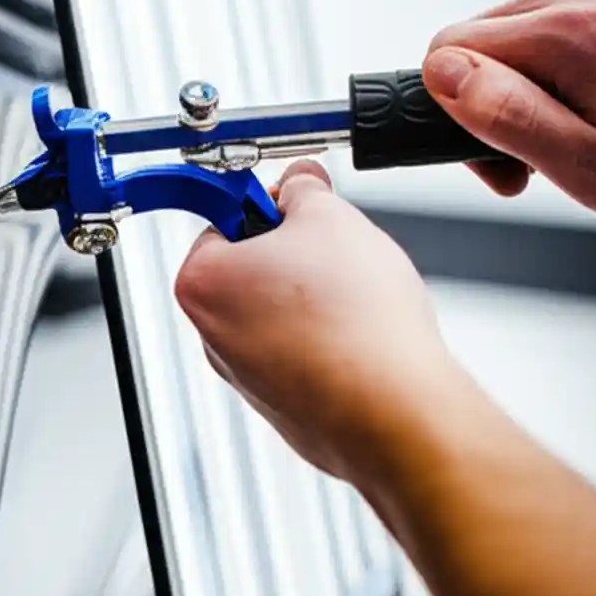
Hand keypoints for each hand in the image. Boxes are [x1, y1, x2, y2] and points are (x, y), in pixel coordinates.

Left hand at [174, 161, 459, 481]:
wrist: (394, 413)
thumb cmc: (355, 323)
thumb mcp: (331, 220)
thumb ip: (306, 191)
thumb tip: (300, 182)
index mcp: (201, 282)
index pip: (224, 221)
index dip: (270, 206)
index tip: (299, 205)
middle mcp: (210, 335)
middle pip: (251, 270)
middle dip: (297, 256)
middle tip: (338, 255)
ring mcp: (244, 376)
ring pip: (280, 314)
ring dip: (317, 301)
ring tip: (356, 305)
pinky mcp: (280, 405)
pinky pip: (303, 356)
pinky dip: (330, 344)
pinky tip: (361, 343)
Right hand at [424, 0, 595, 216]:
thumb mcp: (590, 166)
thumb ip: (509, 118)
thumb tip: (443, 75)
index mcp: (570, 30)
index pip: (445, 52)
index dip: (457, 114)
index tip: (501, 156)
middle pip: (476, 40)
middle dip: (493, 99)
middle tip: (541, 152)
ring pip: (511, 34)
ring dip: (527, 85)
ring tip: (576, 128)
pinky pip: (551, 25)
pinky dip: (560, 67)